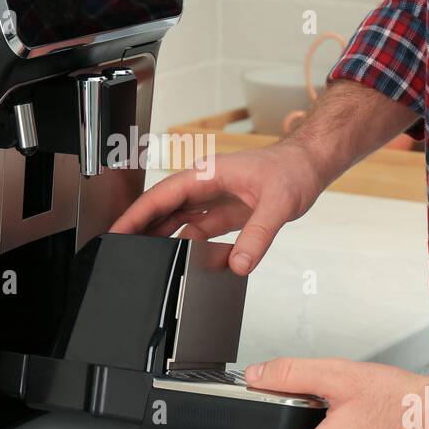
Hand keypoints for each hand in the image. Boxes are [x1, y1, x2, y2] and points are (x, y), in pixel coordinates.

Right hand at [109, 142, 326, 274]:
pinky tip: (183, 260)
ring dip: (160, 237)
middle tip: (118, 250)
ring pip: (176, 220)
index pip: (162, 195)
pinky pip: (197, 230)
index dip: (136, 213)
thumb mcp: (278, 204)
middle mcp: (205, 186)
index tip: (117, 230)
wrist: (310, 165)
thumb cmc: (293, 170)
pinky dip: (187, 245)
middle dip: (139, 228)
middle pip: (162, 208)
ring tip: (141, 259)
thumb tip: (238, 263)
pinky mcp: (224, 212)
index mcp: (208, 174)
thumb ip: (257, 236)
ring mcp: (213, 199)